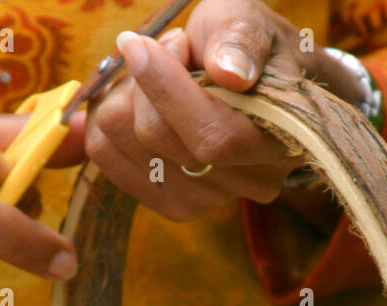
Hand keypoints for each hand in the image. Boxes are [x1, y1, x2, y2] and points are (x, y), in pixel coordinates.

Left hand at [84, 0, 366, 221]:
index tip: (138, 45)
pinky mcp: (170, 203)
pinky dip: (107, 118)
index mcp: (280, 136)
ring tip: (160, 76)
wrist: (253, 81)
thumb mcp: (249, 22)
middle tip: (168, 48)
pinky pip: (106, 155)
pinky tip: (137, 100)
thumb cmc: (252, 47)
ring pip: (122, 144)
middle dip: (143, 81)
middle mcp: (248, 181)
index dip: (165, 88)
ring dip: (125, 97)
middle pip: (155, 136)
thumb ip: (242, 40)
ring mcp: (206, 199)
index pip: (211, 135)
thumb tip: (229, 73)